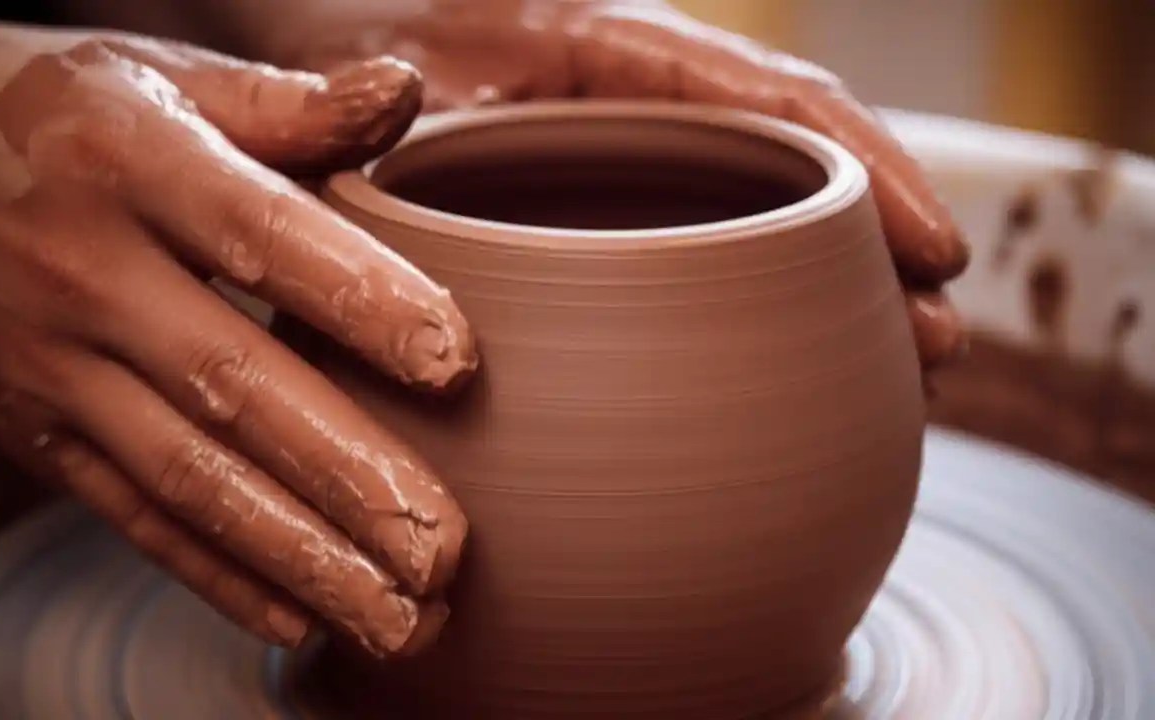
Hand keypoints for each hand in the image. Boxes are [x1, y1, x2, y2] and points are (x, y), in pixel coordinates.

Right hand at [0, 24, 475, 655]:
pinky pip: (128, 515)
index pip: (263, 236)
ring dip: (300, 558)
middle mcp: (87, 276)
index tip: (454, 365)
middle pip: (234, 388)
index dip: (360, 299)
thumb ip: (283, 102)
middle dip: (347, 479)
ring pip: (189, 479)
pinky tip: (295, 620)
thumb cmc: (23, 106)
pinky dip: (213, 574)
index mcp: (130, 164)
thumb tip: (403, 92)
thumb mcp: (146, 73)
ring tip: (398, 622)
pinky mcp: (27, 435)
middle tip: (445, 555)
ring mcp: (50, 370)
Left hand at [241, 0, 968, 374]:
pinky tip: (774, 374)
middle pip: (792, 169)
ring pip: (755, 215)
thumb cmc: (344, 38)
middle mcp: (638, 98)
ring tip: (895, 375)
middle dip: (877, 257)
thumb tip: (410, 121)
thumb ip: (389, 119)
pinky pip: (696, 247)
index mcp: (605, 45)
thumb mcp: (371, 82)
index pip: (771, 101)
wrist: (320, 23)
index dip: (870, 175)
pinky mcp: (598, 205)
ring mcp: (625, 154)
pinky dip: (751, 305)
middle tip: (940, 351)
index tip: (937, 255)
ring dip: (831, 292)